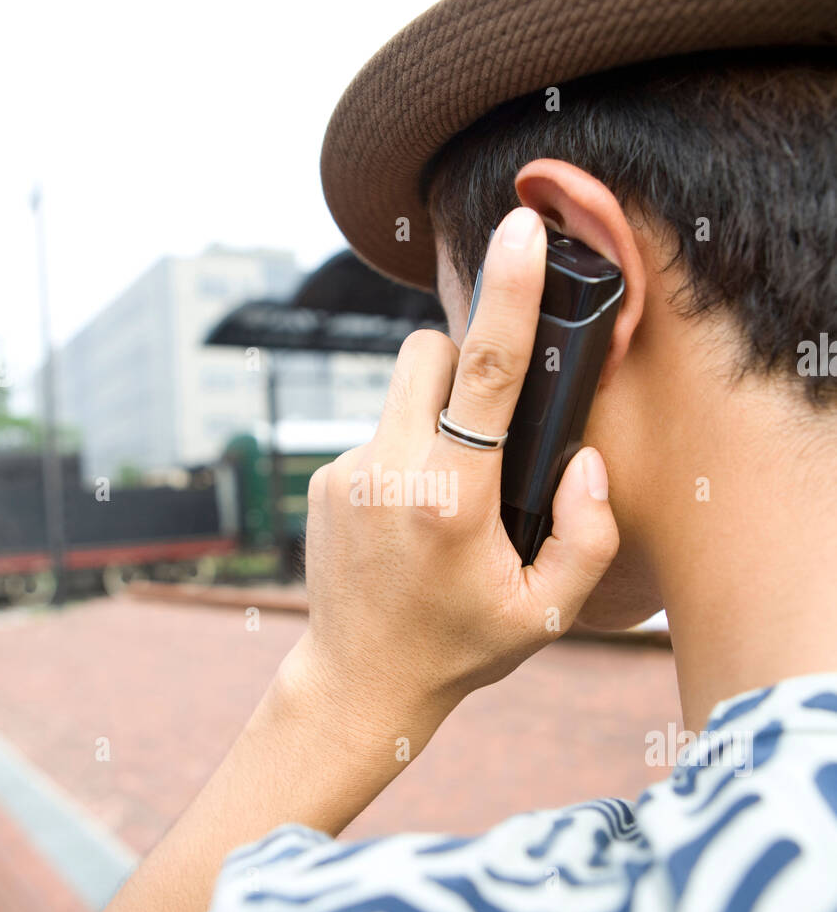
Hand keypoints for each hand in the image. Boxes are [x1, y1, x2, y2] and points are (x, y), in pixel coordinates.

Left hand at [296, 207, 618, 721]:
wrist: (359, 682)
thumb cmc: (459, 646)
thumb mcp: (550, 612)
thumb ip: (588, 534)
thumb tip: (583, 460)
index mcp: (452, 500)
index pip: (486, 372)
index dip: (509, 292)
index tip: (522, 230)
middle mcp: (391, 471)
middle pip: (430, 351)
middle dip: (464, 364)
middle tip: (484, 429)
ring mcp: (347, 470)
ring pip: (402, 390)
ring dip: (434, 415)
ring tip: (446, 493)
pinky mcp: (322, 477)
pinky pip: (377, 430)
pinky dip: (403, 450)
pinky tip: (408, 515)